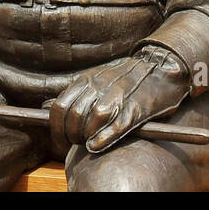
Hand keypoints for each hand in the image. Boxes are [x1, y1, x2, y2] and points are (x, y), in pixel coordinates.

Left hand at [49, 47, 191, 153]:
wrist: (163, 64)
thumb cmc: (130, 75)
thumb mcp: (98, 76)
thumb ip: (75, 91)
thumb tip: (45, 106)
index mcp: (88, 78)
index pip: (60, 107)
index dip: (56, 128)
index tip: (61, 139)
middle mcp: (100, 86)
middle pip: (73, 117)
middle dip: (71, 136)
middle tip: (77, 143)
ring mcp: (118, 96)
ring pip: (90, 121)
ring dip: (86, 137)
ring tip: (90, 142)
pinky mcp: (135, 108)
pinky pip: (114, 126)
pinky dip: (102, 139)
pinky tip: (97, 145)